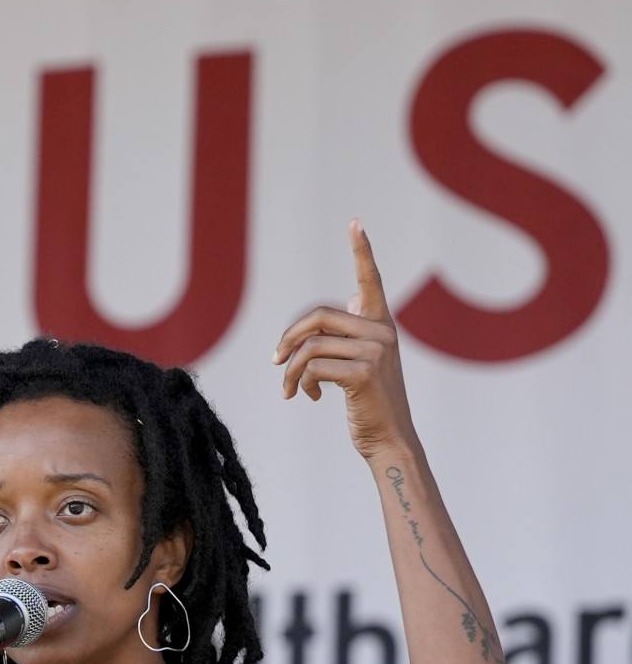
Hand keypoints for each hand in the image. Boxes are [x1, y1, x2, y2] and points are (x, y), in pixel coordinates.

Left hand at [274, 221, 419, 460]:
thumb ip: (354, 332)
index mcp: (381, 326)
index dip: (362, 251)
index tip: (355, 222)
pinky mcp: (364, 372)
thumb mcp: (363, 363)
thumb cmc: (370, 404)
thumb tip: (349, 296)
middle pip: (317, 317)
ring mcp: (376, 351)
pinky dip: (299, 384)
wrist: (389, 441)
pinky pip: (311, 367)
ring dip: (289, 371)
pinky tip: (309, 399)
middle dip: (288, 339)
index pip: (370, 280)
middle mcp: (382, 332)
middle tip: (274, 361)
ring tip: (289, 389)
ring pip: (309, 346)